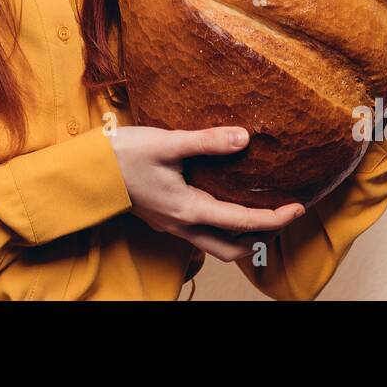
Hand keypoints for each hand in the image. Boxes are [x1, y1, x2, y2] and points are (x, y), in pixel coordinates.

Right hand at [110, 125, 304, 261]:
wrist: (87, 171)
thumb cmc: (124, 155)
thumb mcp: (167, 142)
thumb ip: (207, 141)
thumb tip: (245, 138)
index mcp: (189, 210)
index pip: (242, 222)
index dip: (274, 218)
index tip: (299, 209)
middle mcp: (182, 225)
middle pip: (231, 248)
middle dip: (261, 238)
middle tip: (283, 216)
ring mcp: (171, 226)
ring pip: (215, 246)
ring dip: (241, 237)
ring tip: (260, 215)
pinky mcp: (163, 218)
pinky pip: (200, 234)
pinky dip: (221, 228)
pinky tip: (224, 205)